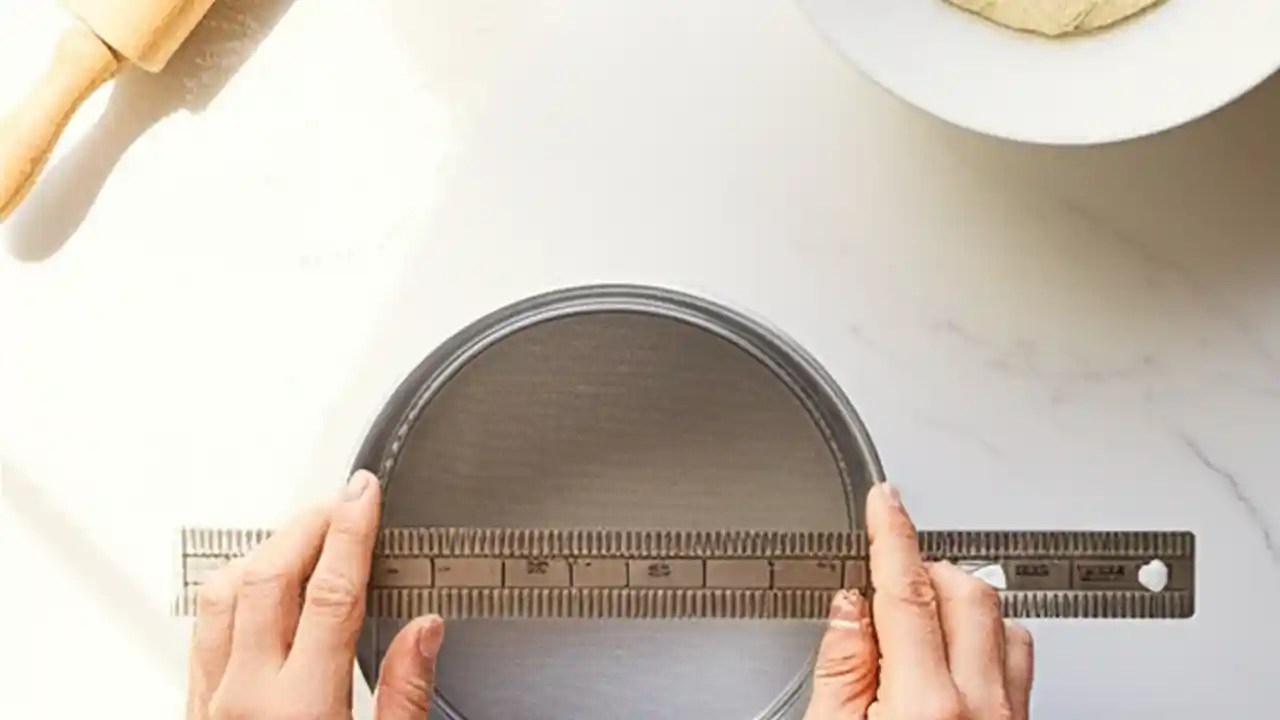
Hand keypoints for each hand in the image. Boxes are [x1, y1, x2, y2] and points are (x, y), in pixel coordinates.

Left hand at [186, 470, 444, 718]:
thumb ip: (404, 695)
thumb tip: (424, 631)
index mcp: (300, 710)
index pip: (328, 594)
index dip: (351, 532)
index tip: (365, 493)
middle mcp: (243, 698)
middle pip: (267, 577)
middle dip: (308, 525)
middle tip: (343, 504)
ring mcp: (208, 699)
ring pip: (223, 592)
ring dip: (266, 552)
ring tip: (307, 537)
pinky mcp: (193, 704)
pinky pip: (204, 625)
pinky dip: (237, 588)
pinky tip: (266, 585)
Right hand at [803, 485, 1034, 719]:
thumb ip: (840, 673)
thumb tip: (847, 611)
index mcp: (923, 706)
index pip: (908, 593)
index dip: (893, 535)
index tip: (885, 501)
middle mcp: (978, 706)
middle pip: (964, 592)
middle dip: (923, 572)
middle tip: (883, 590)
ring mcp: (1008, 716)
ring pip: (999, 616)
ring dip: (957, 603)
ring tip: (916, 626)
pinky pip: (1019, 655)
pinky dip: (989, 635)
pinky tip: (956, 652)